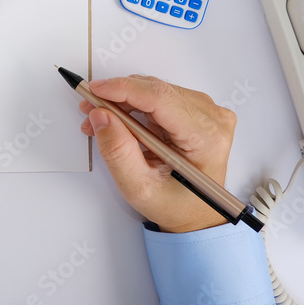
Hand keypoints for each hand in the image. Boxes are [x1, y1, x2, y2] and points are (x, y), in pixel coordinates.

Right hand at [79, 76, 235, 232]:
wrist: (195, 214)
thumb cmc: (176, 205)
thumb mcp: (139, 187)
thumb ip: (117, 152)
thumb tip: (101, 116)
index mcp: (205, 138)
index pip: (161, 99)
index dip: (124, 89)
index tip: (95, 91)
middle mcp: (213, 120)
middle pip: (156, 91)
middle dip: (117, 97)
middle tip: (90, 111)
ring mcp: (207, 113)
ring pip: (155, 90)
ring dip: (124, 101)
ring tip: (104, 121)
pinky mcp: (198, 111)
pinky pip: (160, 96)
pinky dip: (136, 104)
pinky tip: (122, 120)